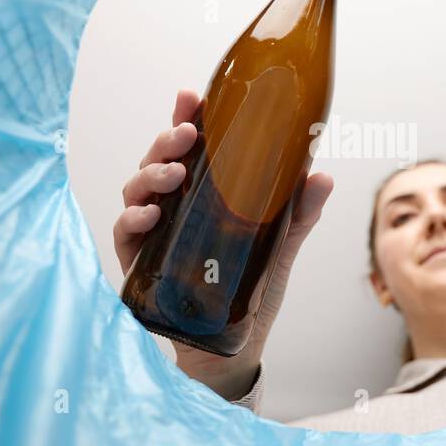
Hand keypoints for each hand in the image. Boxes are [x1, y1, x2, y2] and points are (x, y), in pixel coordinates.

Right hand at [115, 88, 333, 400]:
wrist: (231, 349)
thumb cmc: (248, 292)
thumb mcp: (278, 248)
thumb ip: (297, 213)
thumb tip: (321, 176)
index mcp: (203, 194)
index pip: (191, 148)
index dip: (187, 117)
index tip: (191, 95)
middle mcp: (174, 207)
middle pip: (160, 160)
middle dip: (169, 140)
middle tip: (188, 134)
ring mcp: (153, 234)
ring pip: (138, 189)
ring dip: (152, 174)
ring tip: (175, 173)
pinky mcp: (139, 264)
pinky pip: (125, 234)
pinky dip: (134, 219)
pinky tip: (151, 213)